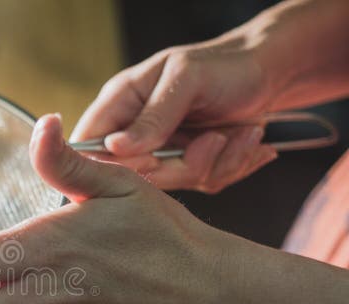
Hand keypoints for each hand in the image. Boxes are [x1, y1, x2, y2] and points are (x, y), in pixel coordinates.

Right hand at [73, 34, 279, 191]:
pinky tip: (248, 141)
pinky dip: (232, 166)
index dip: (110, 166)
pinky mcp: (188, 167)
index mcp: (120, 104)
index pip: (87, 147)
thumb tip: (115, 147)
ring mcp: (162, 153)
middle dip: (180, 166)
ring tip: (242, 134)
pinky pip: (201, 185)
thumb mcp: (187, 79)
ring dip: (216, 163)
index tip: (153, 159)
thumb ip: (153, 115)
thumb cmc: (225, 65)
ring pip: (172, 185)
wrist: (270, 72)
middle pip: (132, 178)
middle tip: (213, 140)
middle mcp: (135, 133)